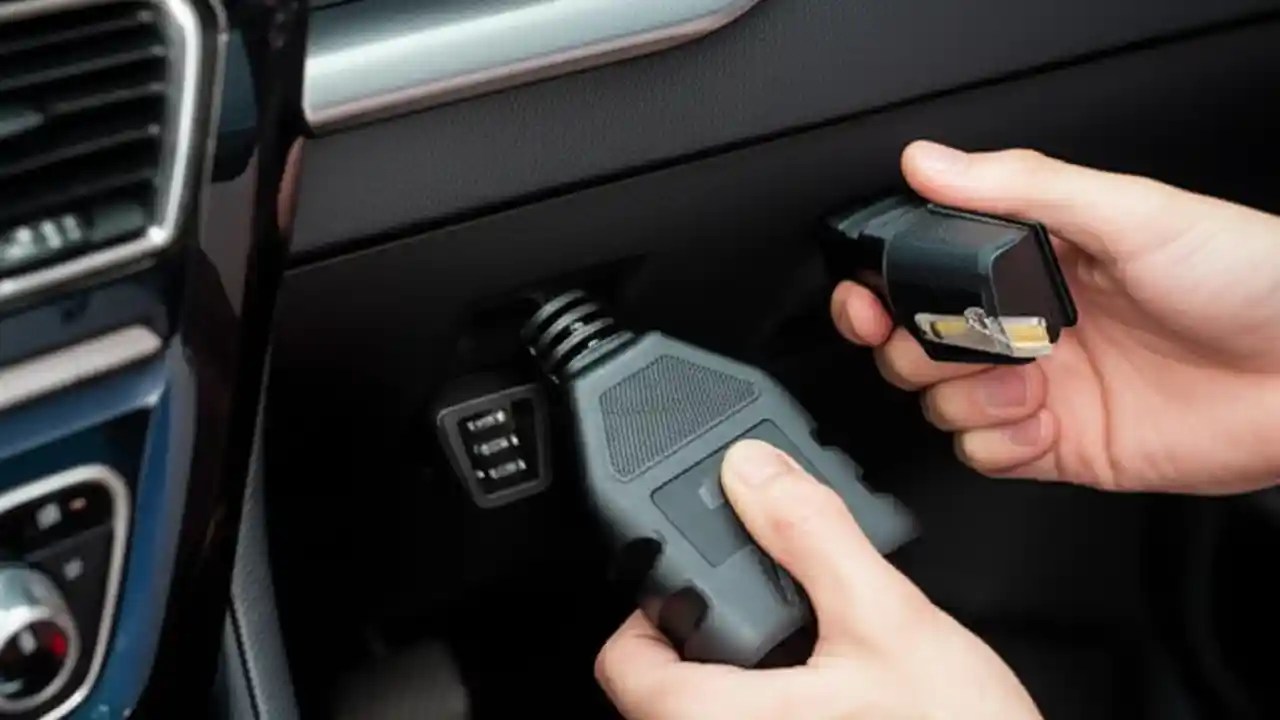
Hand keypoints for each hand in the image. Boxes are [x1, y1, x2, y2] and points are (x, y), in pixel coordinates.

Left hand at [595, 440, 1039, 719]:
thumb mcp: (888, 621)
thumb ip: (813, 536)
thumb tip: (754, 472)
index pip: (622, 665)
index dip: (649, 606)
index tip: (689, 581)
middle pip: (666, 685)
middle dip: (708, 634)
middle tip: (765, 604)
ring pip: (714, 709)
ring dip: (746, 669)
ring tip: (810, 643)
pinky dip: (777, 698)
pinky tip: (833, 684)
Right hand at [833, 141, 1279, 493]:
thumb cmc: (1247, 278)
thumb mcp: (1130, 212)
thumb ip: (1021, 188)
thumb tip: (930, 161)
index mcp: (1033, 265)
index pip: (927, 277)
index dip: (881, 291)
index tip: (866, 300)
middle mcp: (1027, 327)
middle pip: (914, 347)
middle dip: (914, 352)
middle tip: (958, 346)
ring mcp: (1042, 389)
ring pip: (941, 406)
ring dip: (968, 401)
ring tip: (1029, 384)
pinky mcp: (1061, 446)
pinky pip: (986, 457)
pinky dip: (997, 447)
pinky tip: (1041, 425)